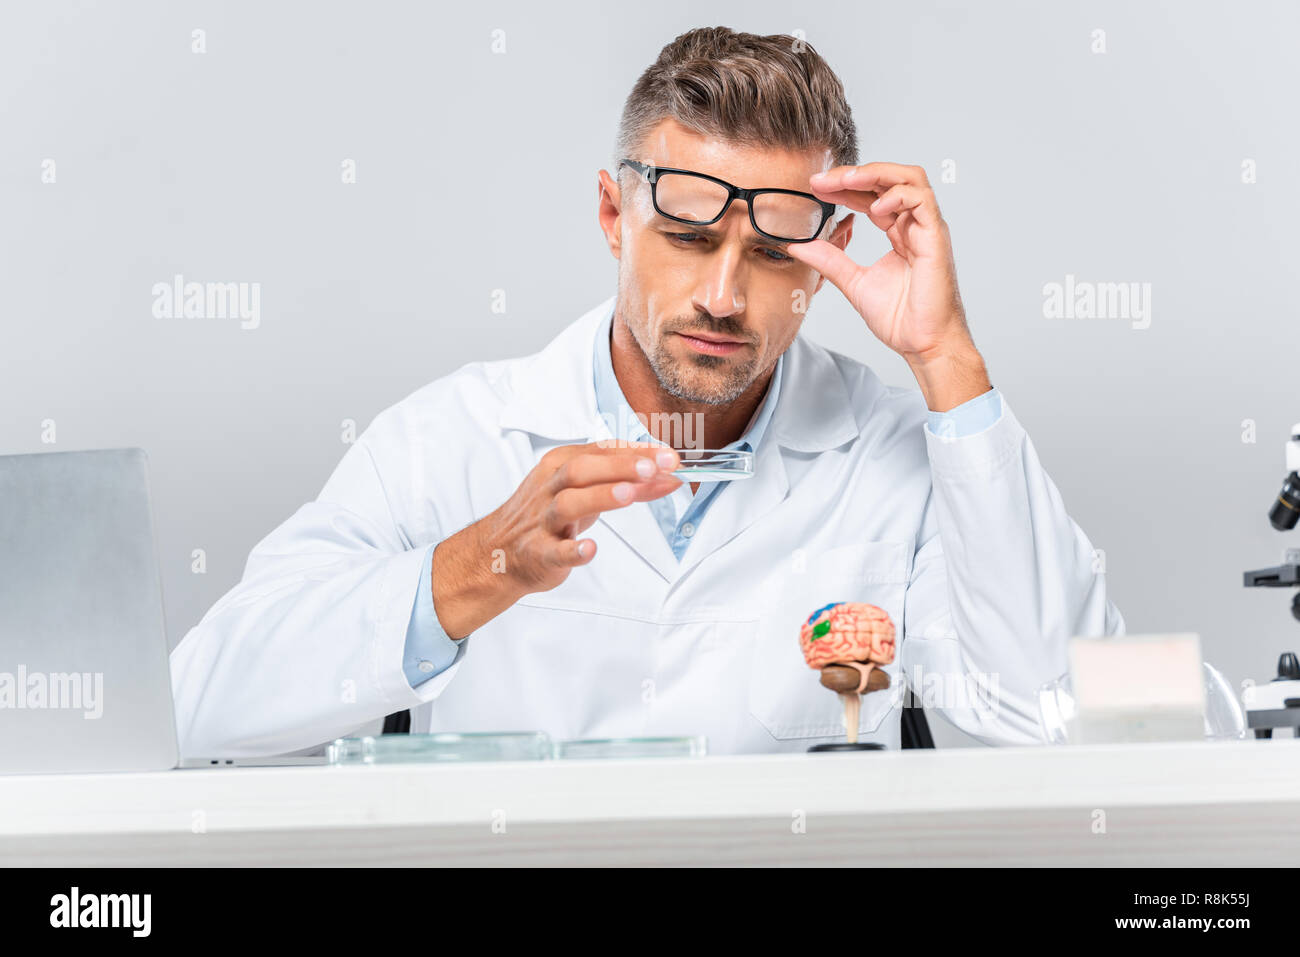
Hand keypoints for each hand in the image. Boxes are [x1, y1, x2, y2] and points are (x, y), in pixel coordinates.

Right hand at [431, 442, 680, 637]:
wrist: (498, 553)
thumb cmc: (549, 515)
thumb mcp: (586, 492)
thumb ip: (630, 484)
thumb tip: (671, 476)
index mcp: (561, 465)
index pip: (601, 451)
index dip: (637, 452)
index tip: (670, 457)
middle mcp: (550, 488)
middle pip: (583, 469)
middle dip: (620, 466)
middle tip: (654, 468)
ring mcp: (542, 521)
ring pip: (568, 503)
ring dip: (600, 496)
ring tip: (630, 495)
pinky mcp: (538, 553)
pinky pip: (554, 551)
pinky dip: (573, 551)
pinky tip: (591, 549)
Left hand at [786, 164, 990, 409]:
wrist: (923, 343)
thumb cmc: (901, 318)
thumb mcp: (853, 282)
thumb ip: (829, 260)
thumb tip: (798, 246)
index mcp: (898, 232)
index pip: (870, 196)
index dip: (843, 187)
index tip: (815, 187)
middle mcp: (914, 225)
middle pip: (889, 179)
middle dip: (854, 174)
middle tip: (822, 179)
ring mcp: (927, 228)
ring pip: (909, 179)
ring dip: (876, 174)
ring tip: (846, 181)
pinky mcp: (937, 238)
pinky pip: (922, 201)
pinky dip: (898, 196)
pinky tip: (874, 207)